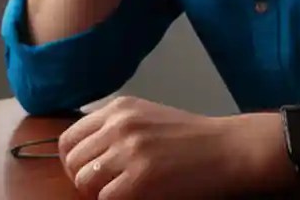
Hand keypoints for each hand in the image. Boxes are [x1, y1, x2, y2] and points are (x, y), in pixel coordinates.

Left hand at [57, 96, 259, 199]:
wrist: (230, 149)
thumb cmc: (194, 140)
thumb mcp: (148, 119)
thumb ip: (116, 131)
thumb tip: (85, 158)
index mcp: (119, 108)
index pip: (69, 138)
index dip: (74, 162)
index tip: (89, 175)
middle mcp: (119, 124)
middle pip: (74, 162)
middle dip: (85, 182)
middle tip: (108, 190)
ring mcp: (128, 150)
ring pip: (85, 182)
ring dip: (100, 194)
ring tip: (124, 193)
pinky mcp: (140, 178)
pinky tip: (139, 198)